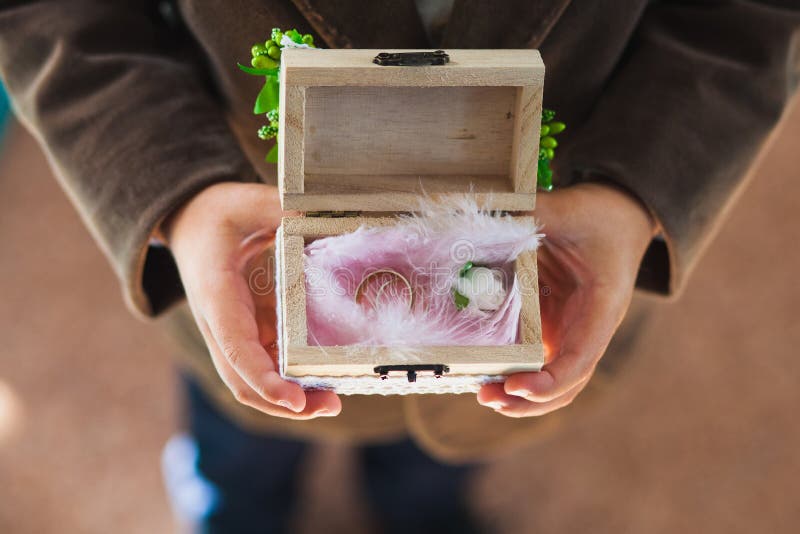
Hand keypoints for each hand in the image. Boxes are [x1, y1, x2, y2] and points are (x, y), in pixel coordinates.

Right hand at [164, 182, 341, 418]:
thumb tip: (320, 216)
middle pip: (244, 380)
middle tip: (331, 404)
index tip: (293, 399)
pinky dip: (291, 379)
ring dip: (290, 397)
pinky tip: (323, 380)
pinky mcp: (248, 331)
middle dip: (284, 401)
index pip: (237, 348)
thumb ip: (279, 207)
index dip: (264, 378)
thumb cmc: (218, 212)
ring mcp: (233, 332)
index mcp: (216, 295)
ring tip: (332, 400)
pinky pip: (266, 365)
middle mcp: (220, 324)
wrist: (191, 221)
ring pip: (254, 380)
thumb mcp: (246, 201)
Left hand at [477, 182, 656, 416]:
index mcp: (600, 308)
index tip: (515, 384)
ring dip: (519, 394)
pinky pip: (535, 360)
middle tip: (487, 397)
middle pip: (565, 384)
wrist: (619, 216)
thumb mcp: (569, 210)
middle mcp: (587, 329)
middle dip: (528, 400)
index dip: (548, 381)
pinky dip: (512, 372)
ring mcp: (570, 331)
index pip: (579, 359)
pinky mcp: (553, 326)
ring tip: (483, 394)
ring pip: (550, 379)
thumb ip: (533, 213)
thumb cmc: (601, 216)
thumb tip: (487, 213)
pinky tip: (483, 372)